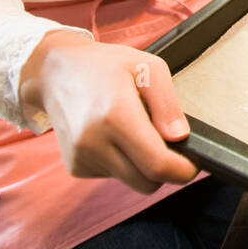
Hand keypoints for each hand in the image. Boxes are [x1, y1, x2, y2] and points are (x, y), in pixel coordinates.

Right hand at [19, 31, 199, 193]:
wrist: (55, 72)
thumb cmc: (105, 65)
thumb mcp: (147, 67)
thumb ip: (167, 104)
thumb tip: (180, 137)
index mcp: (116, 115)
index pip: (157, 164)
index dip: (182, 170)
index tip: (192, 163)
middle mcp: (94, 141)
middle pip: (146, 183)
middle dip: (165, 170)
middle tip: (168, 145)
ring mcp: (82, 157)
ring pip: (130, 181)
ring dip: (141, 166)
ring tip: (133, 131)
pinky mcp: (75, 166)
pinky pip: (112, 176)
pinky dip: (121, 163)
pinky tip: (113, 136)